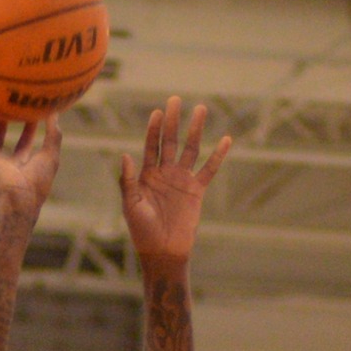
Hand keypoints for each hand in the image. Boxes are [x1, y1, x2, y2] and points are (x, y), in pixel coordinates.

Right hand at [0, 104, 61, 210]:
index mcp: (20, 165)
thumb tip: (55, 113)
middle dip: (0, 122)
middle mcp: (2, 161)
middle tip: (3, 104)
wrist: (18, 193)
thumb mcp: (50, 154)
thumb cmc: (36, 180)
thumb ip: (53, 134)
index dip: (28, 128)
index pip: (24, 143)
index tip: (31, 112)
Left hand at [119, 96, 231, 267]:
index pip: (151, 145)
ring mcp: (182, 180)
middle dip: (173, 121)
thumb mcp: (131, 205)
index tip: (158, 112)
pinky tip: (226, 139)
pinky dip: (218, 155)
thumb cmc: (142, 231)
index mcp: (147, 175)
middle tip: (176, 100)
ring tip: (201, 109)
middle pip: (170, 141)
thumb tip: (125, 155)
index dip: (154, 129)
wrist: (163, 251)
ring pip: (191, 149)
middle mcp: (165, 173)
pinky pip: (209, 169)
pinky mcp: (197, 191)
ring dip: (195, 130)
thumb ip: (128, 180)